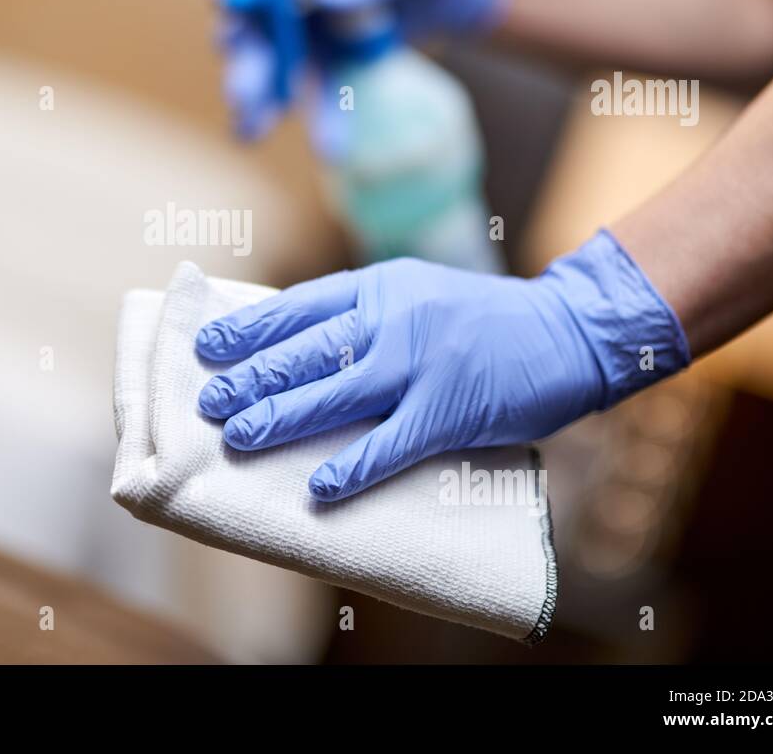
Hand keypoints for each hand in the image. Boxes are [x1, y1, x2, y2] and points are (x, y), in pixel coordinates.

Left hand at [195, 230, 688, 500]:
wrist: (566, 330)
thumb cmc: (482, 319)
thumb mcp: (415, 292)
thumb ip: (362, 314)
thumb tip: (294, 346)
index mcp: (379, 287)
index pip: (298, 308)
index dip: (248, 330)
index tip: (206, 348)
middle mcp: (392, 319)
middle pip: (305, 351)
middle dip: (251, 379)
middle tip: (208, 403)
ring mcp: (421, 363)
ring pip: (335, 393)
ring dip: (281, 418)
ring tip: (238, 437)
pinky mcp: (450, 407)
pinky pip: (392, 442)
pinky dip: (355, 465)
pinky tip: (321, 486)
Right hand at [218, 0, 514, 140]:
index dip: (240, 3)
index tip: (232, 34)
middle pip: (253, 26)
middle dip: (246, 64)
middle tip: (243, 99)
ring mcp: (300, 29)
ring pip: (274, 68)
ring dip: (262, 102)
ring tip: (250, 136)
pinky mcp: (323, 62)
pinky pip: (314, 91)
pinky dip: (318, 118)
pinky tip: (328, 149)